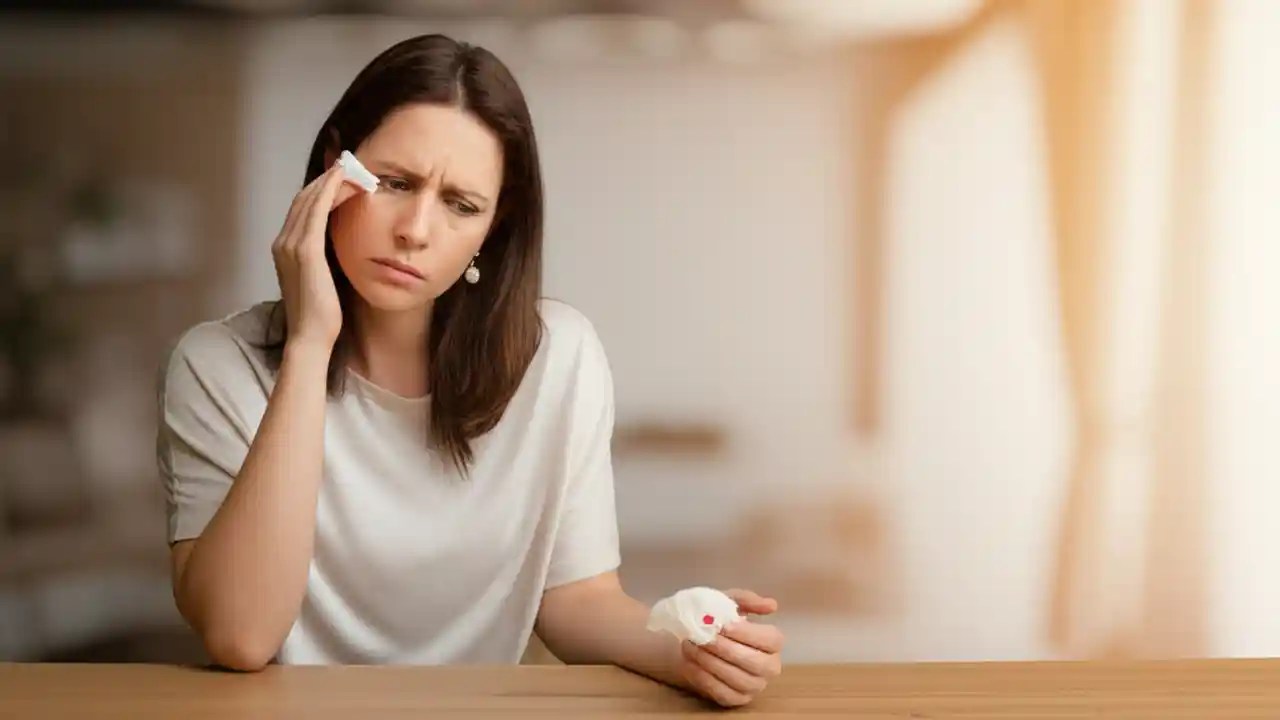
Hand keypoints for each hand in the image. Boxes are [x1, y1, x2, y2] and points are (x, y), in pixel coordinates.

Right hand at [272, 161, 360, 352]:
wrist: (311, 336)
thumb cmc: (322, 313)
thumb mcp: (323, 276)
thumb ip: (326, 256)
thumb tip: (343, 241)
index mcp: (284, 247)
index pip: (302, 207)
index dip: (322, 188)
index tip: (344, 176)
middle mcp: (282, 242)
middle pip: (304, 198)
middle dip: (327, 179)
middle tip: (351, 165)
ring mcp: (290, 245)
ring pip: (310, 200)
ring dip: (331, 181)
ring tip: (353, 168)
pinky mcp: (304, 251)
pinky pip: (317, 212)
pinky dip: (330, 192)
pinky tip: (346, 181)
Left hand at [677, 588, 783, 707]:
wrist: (695, 640)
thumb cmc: (717, 620)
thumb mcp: (729, 602)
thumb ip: (748, 599)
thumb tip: (771, 605)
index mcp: (773, 643)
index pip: (771, 640)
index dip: (748, 633)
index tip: (723, 625)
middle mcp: (769, 667)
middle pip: (754, 662)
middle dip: (725, 649)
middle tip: (703, 637)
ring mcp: (753, 686)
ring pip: (736, 678)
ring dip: (710, 662)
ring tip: (691, 647)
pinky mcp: (735, 699)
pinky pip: (721, 692)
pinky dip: (703, 677)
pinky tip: (689, 663)